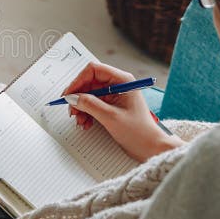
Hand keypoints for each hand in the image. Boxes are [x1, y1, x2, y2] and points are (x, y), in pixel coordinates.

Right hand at [62, 62, 183, 162]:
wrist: (150, 148)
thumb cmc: (139, 132)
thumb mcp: (110, 117)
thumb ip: (89, 104)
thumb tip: (72, 97)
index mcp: (122, 80)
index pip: (93, 70)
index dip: (78, 81)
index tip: (69, 94)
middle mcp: (118, 84)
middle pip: (89, 83)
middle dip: (78, 97)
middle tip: (72, 110)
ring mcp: (114, 95)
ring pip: (89, 94)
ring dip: (81, 107)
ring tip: (80, 120)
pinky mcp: (112, 105)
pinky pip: (93, 104)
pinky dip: (86, 113)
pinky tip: (86, 123)